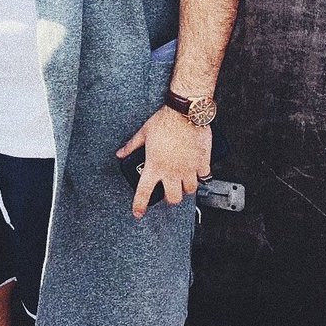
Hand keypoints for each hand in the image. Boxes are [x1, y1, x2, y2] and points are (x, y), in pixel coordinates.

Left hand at [116, 105, 211, 219]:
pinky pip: (204, 176)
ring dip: (186, 187)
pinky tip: (198, 169)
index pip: (144, 192)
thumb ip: (131, 146)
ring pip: (190, 190)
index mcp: (155, 165)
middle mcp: (172, 171)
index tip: (138, 213)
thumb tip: (120, 153)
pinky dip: (202, 175)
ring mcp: (188, 168)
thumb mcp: (144, 133)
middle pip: (173, 198)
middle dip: (171, 198)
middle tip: (169, 190)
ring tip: (183, 180)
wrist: (185, 112)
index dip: (140, 205)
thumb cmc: (164, 121)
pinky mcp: (201, 162)